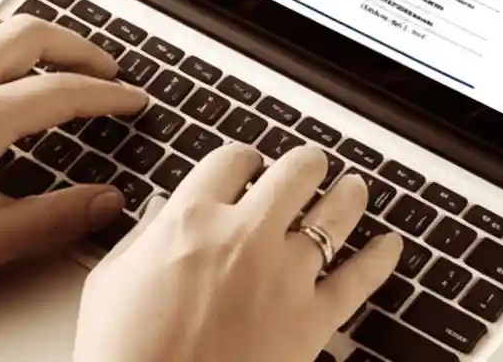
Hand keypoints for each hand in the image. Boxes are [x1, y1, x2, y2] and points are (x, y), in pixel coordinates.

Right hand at [74, 144, 401, 361]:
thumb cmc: (123, 353)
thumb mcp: (111, 281)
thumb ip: (143, 237)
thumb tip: (162, 215)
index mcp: (192, 219)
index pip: (232, 160)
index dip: (244, 159)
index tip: (248, 167)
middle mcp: (245, 236)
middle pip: (295, 173)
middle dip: (305, 165)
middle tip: (308, 168)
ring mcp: (285, 275)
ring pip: (336, 213)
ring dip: (348, 194)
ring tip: (354, 188)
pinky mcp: (313, 319)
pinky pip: (361, 279)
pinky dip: (381, 258)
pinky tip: (391, 245)